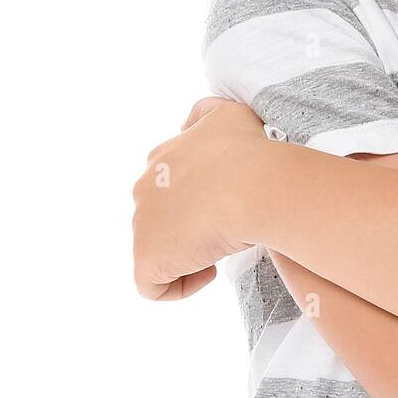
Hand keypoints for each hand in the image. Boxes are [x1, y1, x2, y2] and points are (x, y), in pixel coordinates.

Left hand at [131, 96, 269, 300]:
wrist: (255, 188)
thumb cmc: (250, 152)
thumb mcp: (227, 112)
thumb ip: (202, 114)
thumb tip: (186, 127)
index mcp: (161, 159)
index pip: (169, 185)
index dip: (198, 198)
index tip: (226, 202)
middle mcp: (144, 189)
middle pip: (161, 218)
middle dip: (190, 225)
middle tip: (226, 226)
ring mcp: (142, 226)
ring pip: (160, 249)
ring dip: (189, 252)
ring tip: (221, 247)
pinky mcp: (147, 260)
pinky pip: (155, 285)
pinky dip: (182, 283)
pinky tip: (210, 269)